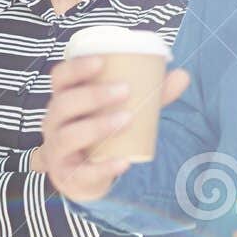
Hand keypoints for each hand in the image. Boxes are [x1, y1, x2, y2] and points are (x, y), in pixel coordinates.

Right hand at [42, 55, 191, 199]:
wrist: (84, 176)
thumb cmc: (102, 132)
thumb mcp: (121, 110)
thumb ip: (150, 95)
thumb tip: (183, 75)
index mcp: (64, 99)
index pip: (59, 77)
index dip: (76, 67)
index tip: (101, 61)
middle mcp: (53, 122)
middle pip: (64, 104)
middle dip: (93, 95)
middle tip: (124, 90)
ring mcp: (57, 150)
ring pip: (68, 136)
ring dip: (97, 126)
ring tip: (127, 119)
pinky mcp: (67, 176)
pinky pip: (82, 172)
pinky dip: (103, 167)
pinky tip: (124, 161)